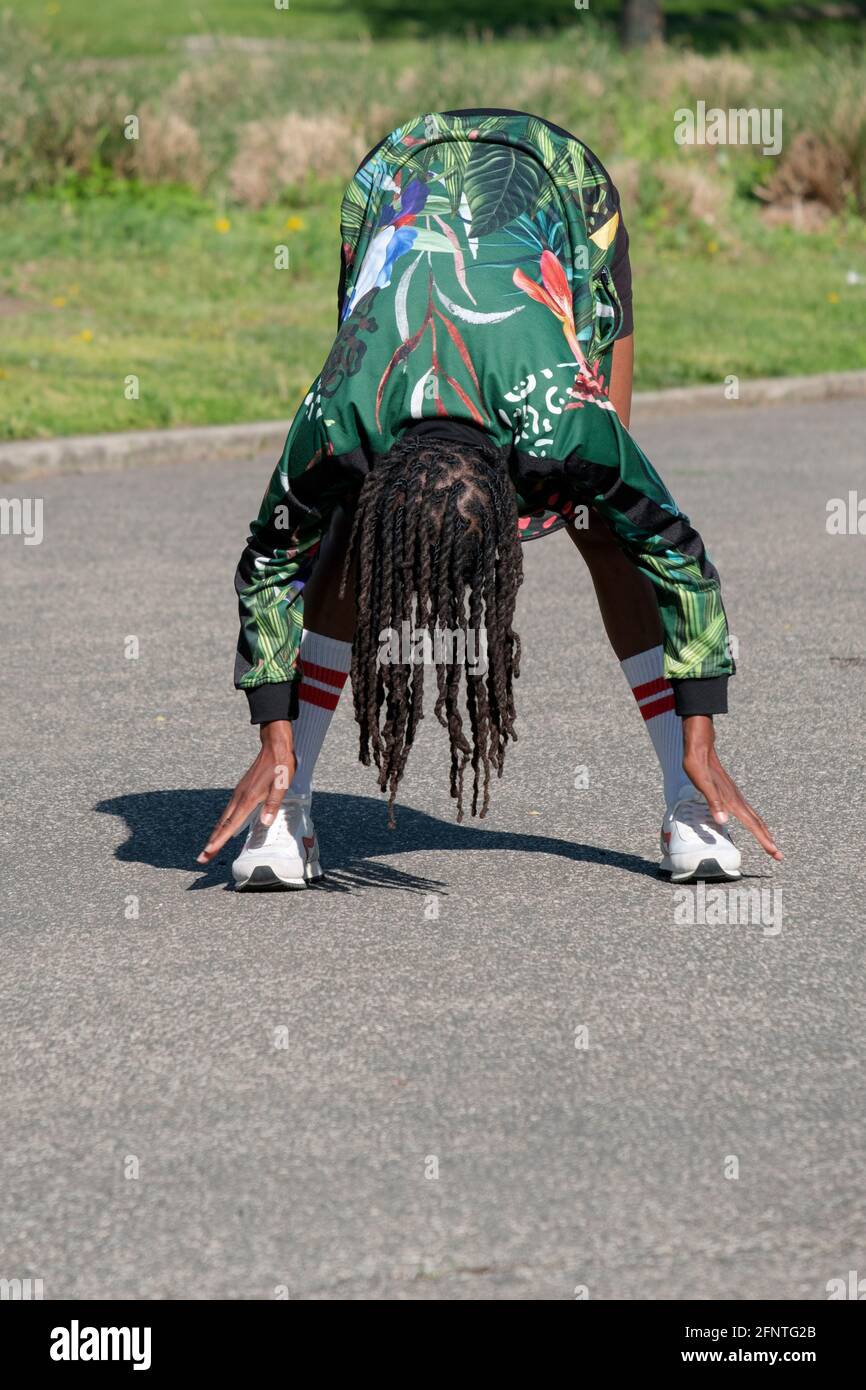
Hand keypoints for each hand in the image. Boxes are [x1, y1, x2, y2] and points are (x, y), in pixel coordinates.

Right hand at [197, 720, 294, 864]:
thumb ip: (272, 805)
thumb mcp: (281, 785)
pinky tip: (223, 829)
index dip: (220, 840)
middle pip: (222, 825)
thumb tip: (264, 823)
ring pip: (223, 819)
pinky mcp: (242, 792)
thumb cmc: (280, 766)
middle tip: (201, 858)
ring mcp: (239, 794)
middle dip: (212, 842)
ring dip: (215, 834)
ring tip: (209, 848)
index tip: (208, 851)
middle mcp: (239, 798)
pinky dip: (223, 824)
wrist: (274, 747)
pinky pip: (228, 812)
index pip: (231, 824)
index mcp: (248, 799)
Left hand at [682, 715, 782, 861]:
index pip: (753, 825)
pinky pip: (747, 811)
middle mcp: (737, 800)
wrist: (700, 748)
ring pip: (754, 817)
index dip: (764, 840)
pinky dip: (754, 821)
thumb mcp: (703, 785)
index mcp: (732, 801)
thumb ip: (714, 802)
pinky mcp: (730, 792)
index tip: (775, 853)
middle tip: (778, 855)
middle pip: (758, 823)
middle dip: (768, 840)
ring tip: (769, 842)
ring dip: (762, 831)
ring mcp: (735, 796)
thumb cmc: (698, 766)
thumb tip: (724, 821)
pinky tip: (750, 822)